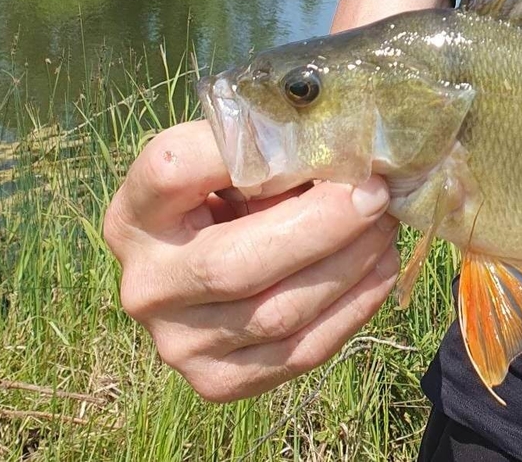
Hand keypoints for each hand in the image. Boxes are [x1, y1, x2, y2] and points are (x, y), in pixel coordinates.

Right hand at [103, 121, 399, 400]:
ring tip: (386, 226)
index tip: (313, 138)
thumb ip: (271, 153)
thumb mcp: (233, 166)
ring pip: (278, 314)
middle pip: (232, 265)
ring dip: (350, 265)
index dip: (242, 151)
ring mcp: (179, 343)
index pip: (172, 171)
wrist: (207, 272)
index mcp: (135, 217)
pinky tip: (380, 268)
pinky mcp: (219, 382)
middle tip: (375, 194)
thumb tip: (345, 155)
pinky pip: (300, 353)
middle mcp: (148, 287)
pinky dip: (354, 307)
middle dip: (321, 226)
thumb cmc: (227, 203)